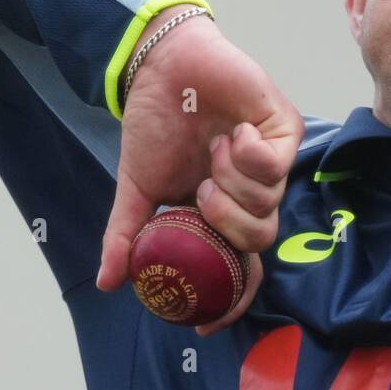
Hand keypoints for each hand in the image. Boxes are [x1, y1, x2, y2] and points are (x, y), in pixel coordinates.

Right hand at [96, 6, 303, 335]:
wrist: (164, 68)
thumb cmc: (155, 124)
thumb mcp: (137, 188)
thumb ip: (127, 234)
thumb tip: (106, 282)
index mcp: (222, 212)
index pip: (242, 269)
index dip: (232, 298)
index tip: (207, 322)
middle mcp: (253, 193)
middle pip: (260, 239)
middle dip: (227, 223)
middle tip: (201, 195)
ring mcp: (273, 162)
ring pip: (269, 201)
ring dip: (232, 180)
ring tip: (213, 150)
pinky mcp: (284, 131)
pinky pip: (276, 161)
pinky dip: (247, 152)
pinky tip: (232, 131)